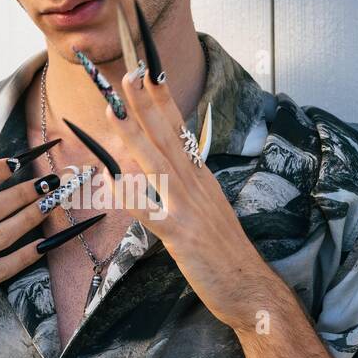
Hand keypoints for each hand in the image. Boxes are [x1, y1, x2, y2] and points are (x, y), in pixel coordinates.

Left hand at [66, 15, 267, 332]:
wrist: (249, 286)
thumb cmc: (225, 250)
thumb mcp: (208, 207)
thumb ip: (187, 184)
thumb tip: (165, 164)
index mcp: (201, 177)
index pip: (179, 129)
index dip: (163, 100)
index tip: (148, 71)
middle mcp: (195, 184)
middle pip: (167, 136)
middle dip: (146, 104)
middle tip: (128, 72)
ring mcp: (188, 207)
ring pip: (156, 163)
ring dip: (133, 135)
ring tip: (112, 111)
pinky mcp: (179, 234)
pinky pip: (147, 209)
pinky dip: (128, 193)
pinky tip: (108, 179)